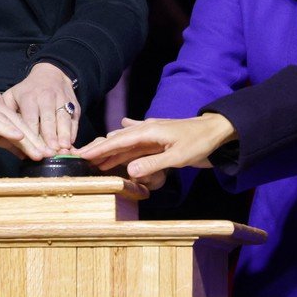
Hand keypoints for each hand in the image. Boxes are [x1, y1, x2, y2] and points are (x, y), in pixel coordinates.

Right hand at [0, 84, 47, 159]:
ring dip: (27, 139)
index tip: (48, 151)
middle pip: (19, 123)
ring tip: (41, 152)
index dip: (34, 138)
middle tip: (52, 154)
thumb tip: (18, 148)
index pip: (18, 124)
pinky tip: (18, 137)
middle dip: (37, 140)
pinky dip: (6, 130)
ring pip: (9, 123)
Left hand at [2, 62, 79, 152]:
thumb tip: (1, 131)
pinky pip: (74, 118)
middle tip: (51, 151)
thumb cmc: (28, 90)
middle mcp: (46, 98)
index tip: (33, 147)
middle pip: (48, 120)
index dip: (33, 134)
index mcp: (29, 97)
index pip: (31, 119)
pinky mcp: (74, 104)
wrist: (51, 73)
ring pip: (63, 119)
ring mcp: (62, 100)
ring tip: (64, 147)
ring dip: (64, 134)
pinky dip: (73, 131)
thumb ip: (6, 111)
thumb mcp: (12, 95)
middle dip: (50, 136)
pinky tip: (71, 142)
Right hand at [76, 114, 235, 180]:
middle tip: (80, 158)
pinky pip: (137, 138)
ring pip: (125, 140)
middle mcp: (146, 130)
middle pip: (117, 140)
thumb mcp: (178, 157)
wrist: (216, 130)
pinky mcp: (158, 137)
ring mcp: (152, 132)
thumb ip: (153, 164)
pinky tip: (121, 126)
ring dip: (111, 149)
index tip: (81, 155)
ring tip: (96, 157)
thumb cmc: (199, 143)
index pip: (118, 141)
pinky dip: (127, 137)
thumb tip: (128, 170)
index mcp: (148, 132)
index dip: (99, 149)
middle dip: (99, 149)